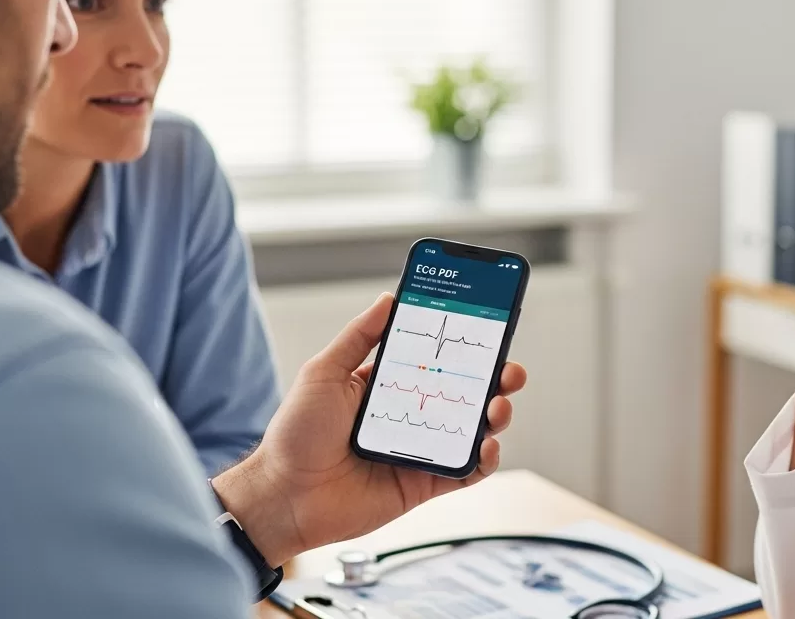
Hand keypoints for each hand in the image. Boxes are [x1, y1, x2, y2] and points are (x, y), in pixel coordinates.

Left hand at [211, 294, 527, 564]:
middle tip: (509, 369)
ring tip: (498, 406)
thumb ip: (359, 337)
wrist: (285, 495)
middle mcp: (410, 415)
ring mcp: (420, 450)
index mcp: (389, 385)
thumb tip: (389, 299)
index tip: (488, 327)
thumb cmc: (296, 435)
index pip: (436, 358)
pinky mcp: (424, 484)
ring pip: (472, 430)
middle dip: (495, 379)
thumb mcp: (324, 373)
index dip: (465, 345)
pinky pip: (465, 472)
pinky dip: (484, 460)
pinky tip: (486, 445)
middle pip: (465, 393)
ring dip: (495, 415)